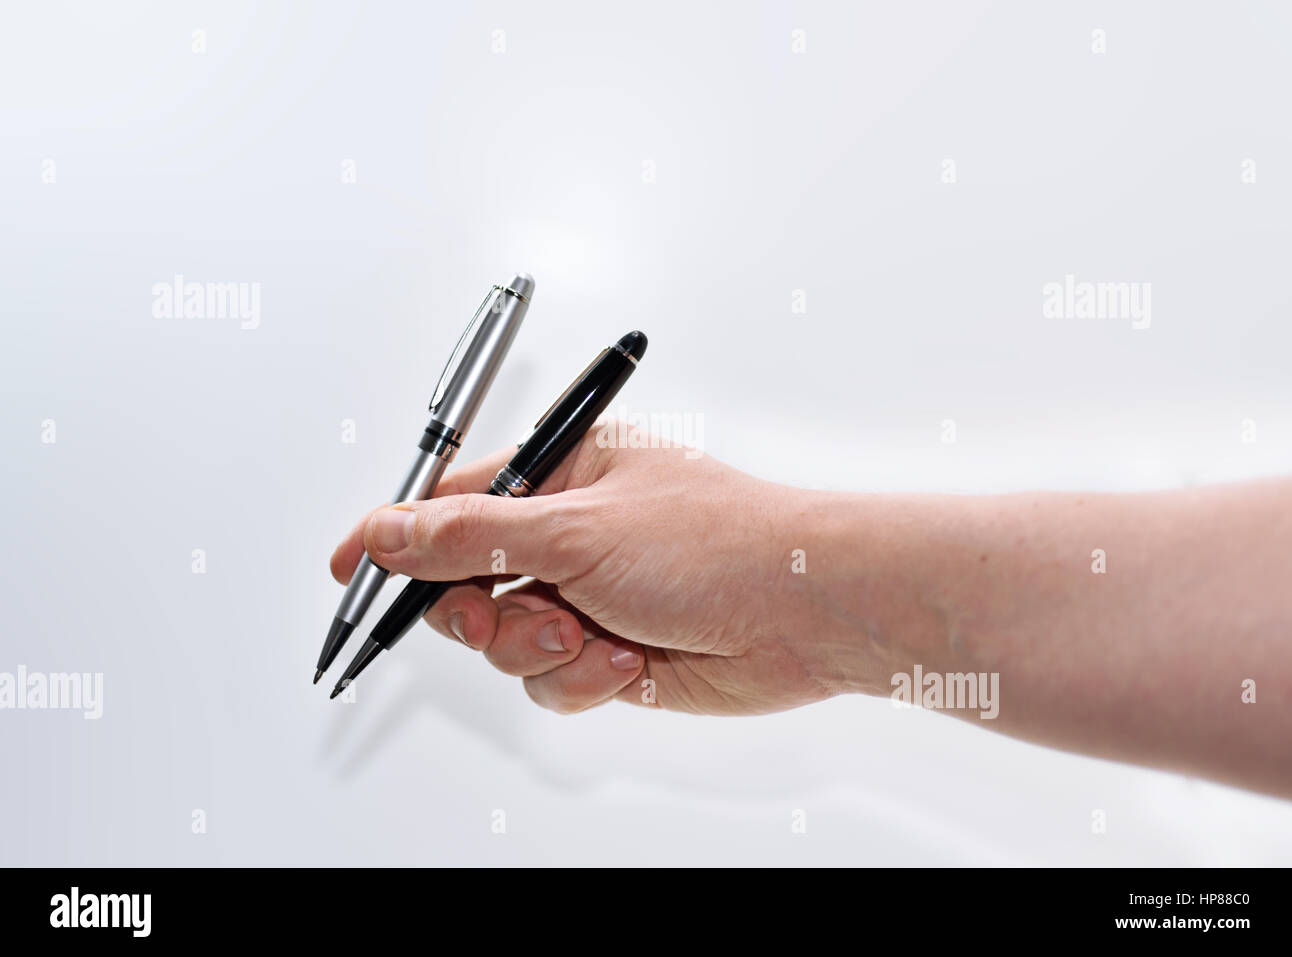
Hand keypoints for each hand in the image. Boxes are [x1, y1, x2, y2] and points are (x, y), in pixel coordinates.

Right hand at [330, 428, 857, 714]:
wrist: (803, 612)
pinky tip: (627, 662)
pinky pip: (550, 678)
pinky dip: (580, 679)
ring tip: (592, 635)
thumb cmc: (717, 543)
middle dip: (484, 611)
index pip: (450, 501)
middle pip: (467, 581)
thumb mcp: (575, 530)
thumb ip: (468, 536)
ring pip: (505, 640)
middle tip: (501, 617)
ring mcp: (588, 593)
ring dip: (541, 648)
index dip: (396, 537)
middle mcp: (570, 531)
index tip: (350, 569)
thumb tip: (387, 529)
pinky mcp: (609, 648)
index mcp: (562, 471)